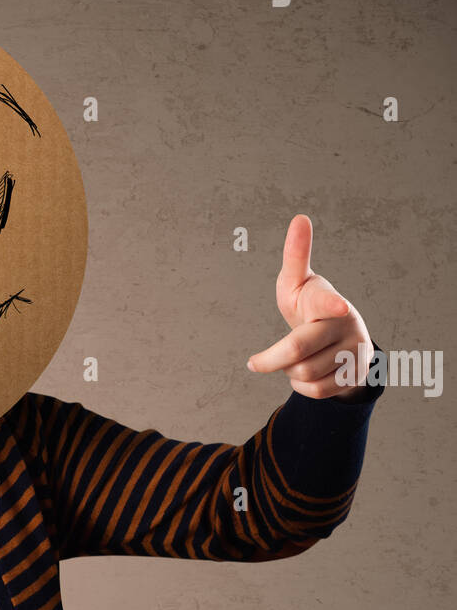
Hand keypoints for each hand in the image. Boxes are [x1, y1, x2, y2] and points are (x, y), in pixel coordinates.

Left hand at [247, 214, 373, 400]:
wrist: (338, 340)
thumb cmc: (310, 306)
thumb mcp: (298, 283)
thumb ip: (296, 256)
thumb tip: (300, 218)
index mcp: (331, 301)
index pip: (329, 303)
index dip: (332, 305)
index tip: (340, 307)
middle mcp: (349, 326)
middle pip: (297, 350)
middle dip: (271, 360)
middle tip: (253, 363)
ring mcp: (356, 352)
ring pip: (305, 374)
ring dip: (289, 372)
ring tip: (293, 361)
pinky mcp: (355, 376)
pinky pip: (316, 391)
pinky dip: (301, 387)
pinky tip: (302, 376)